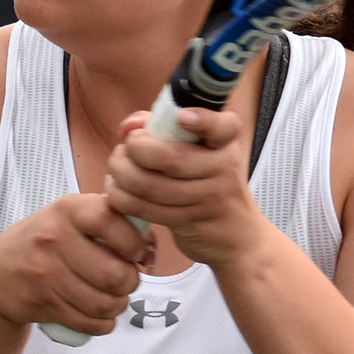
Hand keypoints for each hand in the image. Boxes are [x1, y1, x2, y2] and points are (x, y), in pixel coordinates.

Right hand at [0, 193, 151, 337]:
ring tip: (114, 297)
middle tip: (126, 279)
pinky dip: (103, 323)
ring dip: (118, 305)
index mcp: (67, 209)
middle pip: (115, 273)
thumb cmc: (43, 243)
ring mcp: (46, 274)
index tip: (138, 252)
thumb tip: (150, 244)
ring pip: (104, 303)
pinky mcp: (43, 304)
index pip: (111, 220)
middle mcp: (54, 239)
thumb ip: (105, 219)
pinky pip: (89, 322)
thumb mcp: (67, 216)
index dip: (135, 241)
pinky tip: (99, 314)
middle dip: (130, 282)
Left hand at [105, 108, 265, 267]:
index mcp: (225, 142)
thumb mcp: (199, 150)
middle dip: (134, 150)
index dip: (203, 120)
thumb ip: (162, 127)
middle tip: (123, 149)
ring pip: (152, 186)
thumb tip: (129, 126)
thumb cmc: (209, 182)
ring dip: (122, 175)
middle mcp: (223, 167)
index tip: (182, 117)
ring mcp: (210, 197)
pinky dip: (123, 198)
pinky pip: (147, 209)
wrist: (237, 236)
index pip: (223, 126)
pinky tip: (117, 190)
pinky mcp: (191, 221)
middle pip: (170, 157)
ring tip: (115, 169)